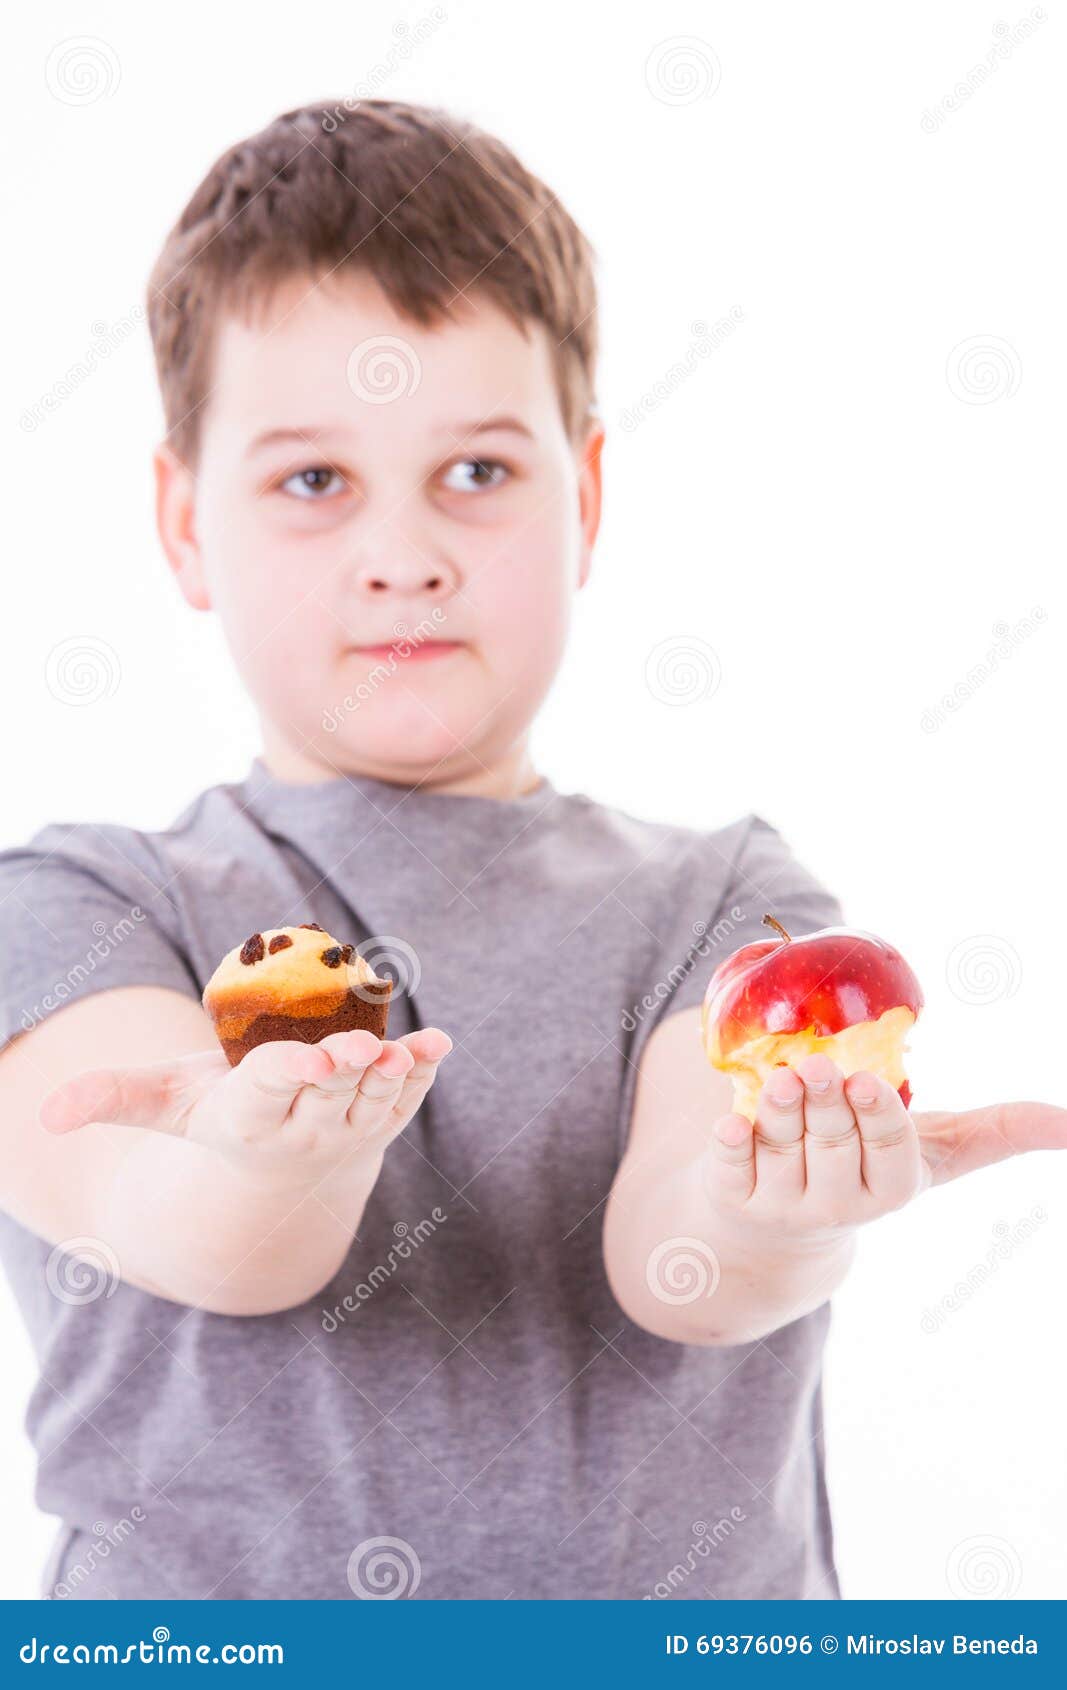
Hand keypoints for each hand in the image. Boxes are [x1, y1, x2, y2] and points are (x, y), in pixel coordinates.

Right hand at [39, 1028, 452, 1186]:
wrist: (283, 1163)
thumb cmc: (219, 1114)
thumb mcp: (167, 1105)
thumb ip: (113, 1098)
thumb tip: (44, 1114)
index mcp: (248, 1121)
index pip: (269, 1091)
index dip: (289, 1073)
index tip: (309, 1061)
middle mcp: (304, 1131)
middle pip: (327, 1091)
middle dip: (344, 1067)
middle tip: (361, 1045)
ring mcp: (351, 1127)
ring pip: (373, 1099)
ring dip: (391, 1075)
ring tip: (403, 1050)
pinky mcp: (385, 1116)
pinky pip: (409, 1094)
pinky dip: (425, 1071)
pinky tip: (440, 1044)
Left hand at [708, 1052, 1066, 1241]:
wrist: (779, 1224)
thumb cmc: (868, 1166)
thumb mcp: (933, 1152)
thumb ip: (997, 1131)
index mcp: (891, 1188)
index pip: (891, 1157)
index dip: (878, 1121)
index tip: (867, 1082)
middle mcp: (839, 1204)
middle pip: (834, 1146)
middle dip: (826, 1103)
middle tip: (816, 1067)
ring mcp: (784, 1206)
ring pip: (783, 1150)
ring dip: (779, 1111)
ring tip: (780, 1077)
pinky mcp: (734, 1200)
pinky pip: (730, 1169)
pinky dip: (729, 1144)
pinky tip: (728, 1123)